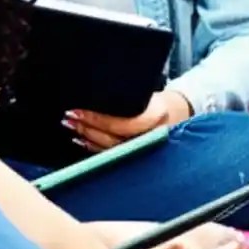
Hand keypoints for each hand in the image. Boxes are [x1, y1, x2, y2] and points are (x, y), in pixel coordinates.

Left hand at [63, 91, 191, 151]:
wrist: (178, 112)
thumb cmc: (159, 100)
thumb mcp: (148, 92)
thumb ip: (126, 96)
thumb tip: (94, 92)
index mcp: (156, 117)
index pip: (123, 124)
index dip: (98, 120)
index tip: (79, 110)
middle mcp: (150, 137)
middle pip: (112, 138)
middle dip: (88, 128)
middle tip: (70, 116)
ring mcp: (144, 150)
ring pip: (109, 149)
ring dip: (86, 136)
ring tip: (71, 124)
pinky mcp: (136, 155)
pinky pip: (111, 154)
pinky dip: (93, 147)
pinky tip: (81, 139)